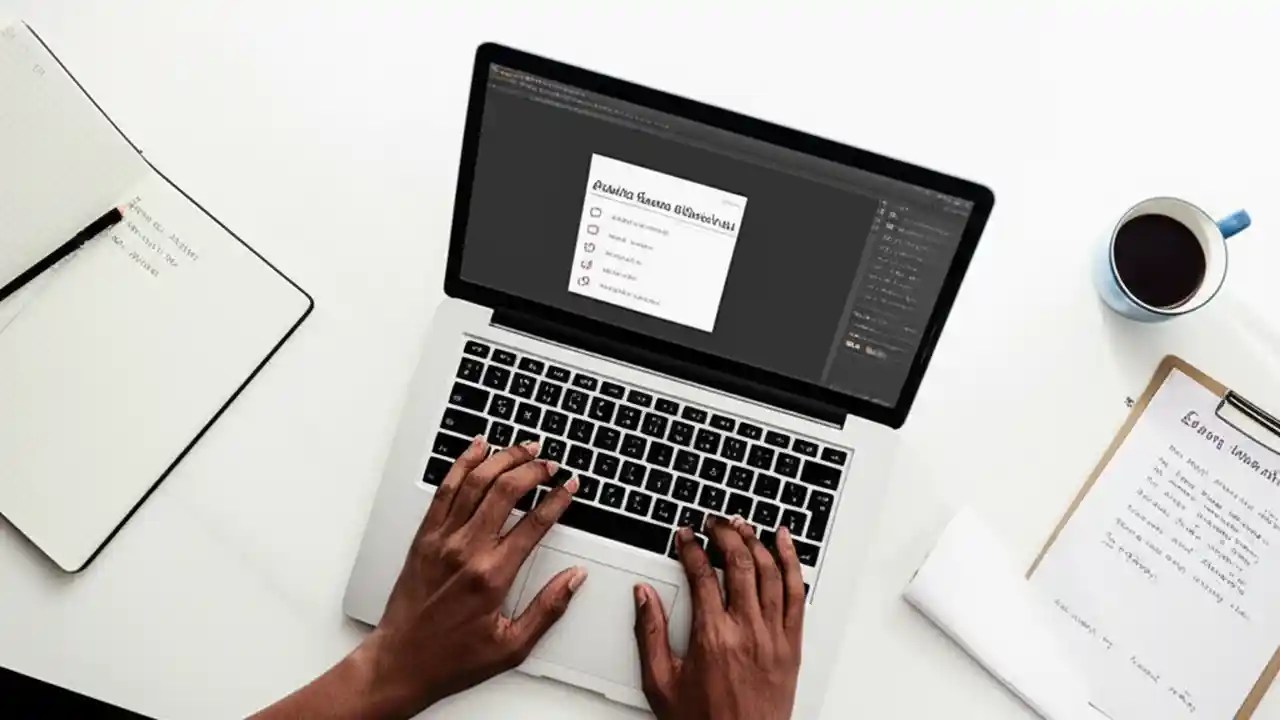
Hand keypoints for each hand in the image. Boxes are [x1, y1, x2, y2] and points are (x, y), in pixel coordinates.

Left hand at [362, 437, 585, 715]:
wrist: (400, 662)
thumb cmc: (452, 658)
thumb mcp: (512, 646)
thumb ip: (548, 608)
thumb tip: (574, 579)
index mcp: (492, 576)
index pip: (535, 523)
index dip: (558, 499)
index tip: (570, 486)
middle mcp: (466, 551)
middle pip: (506, 491)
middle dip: (532, 469)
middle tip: (549, 462)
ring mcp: (442, 540)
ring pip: (475, 482)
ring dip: (502, 458)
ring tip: (522, 447)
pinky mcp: (424, 538)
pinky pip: (444, 490)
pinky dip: (462, 464)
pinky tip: (476, 449)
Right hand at [634, 518, 804, 719]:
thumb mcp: (660, 682)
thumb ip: (648, 634)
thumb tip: (643, 596)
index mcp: (712, 637)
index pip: (702, 575)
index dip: (691, 548)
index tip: (685, 536)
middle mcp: (746, 630)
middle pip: (739, 563)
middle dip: (725, 534)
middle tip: (713, 522)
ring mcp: (773, 635)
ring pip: (769, 571)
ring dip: (756, 541)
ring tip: (743, 525)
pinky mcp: (792, 644)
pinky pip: (796, 593)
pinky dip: (791, 563)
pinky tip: (785, 544)